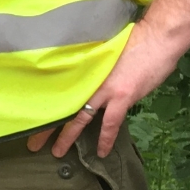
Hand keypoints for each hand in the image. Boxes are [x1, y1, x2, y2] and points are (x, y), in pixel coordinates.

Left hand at [28, 18, 181, 158]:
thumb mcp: (105, 50)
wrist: (157, 36)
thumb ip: (93, 66)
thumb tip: (86, 75)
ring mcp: (104, 90)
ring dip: (67, 136)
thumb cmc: (135, 37)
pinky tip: (101, 152)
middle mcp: (88, 80)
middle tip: (31, 144)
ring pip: (79, 118)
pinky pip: (110, 123)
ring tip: (56, 153)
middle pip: (61, 106)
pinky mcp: (121, 96)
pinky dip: (106, 138)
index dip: (45, 106)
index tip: (31, 116)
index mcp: (81, 69)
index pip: (57, 92)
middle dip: (45, 127)